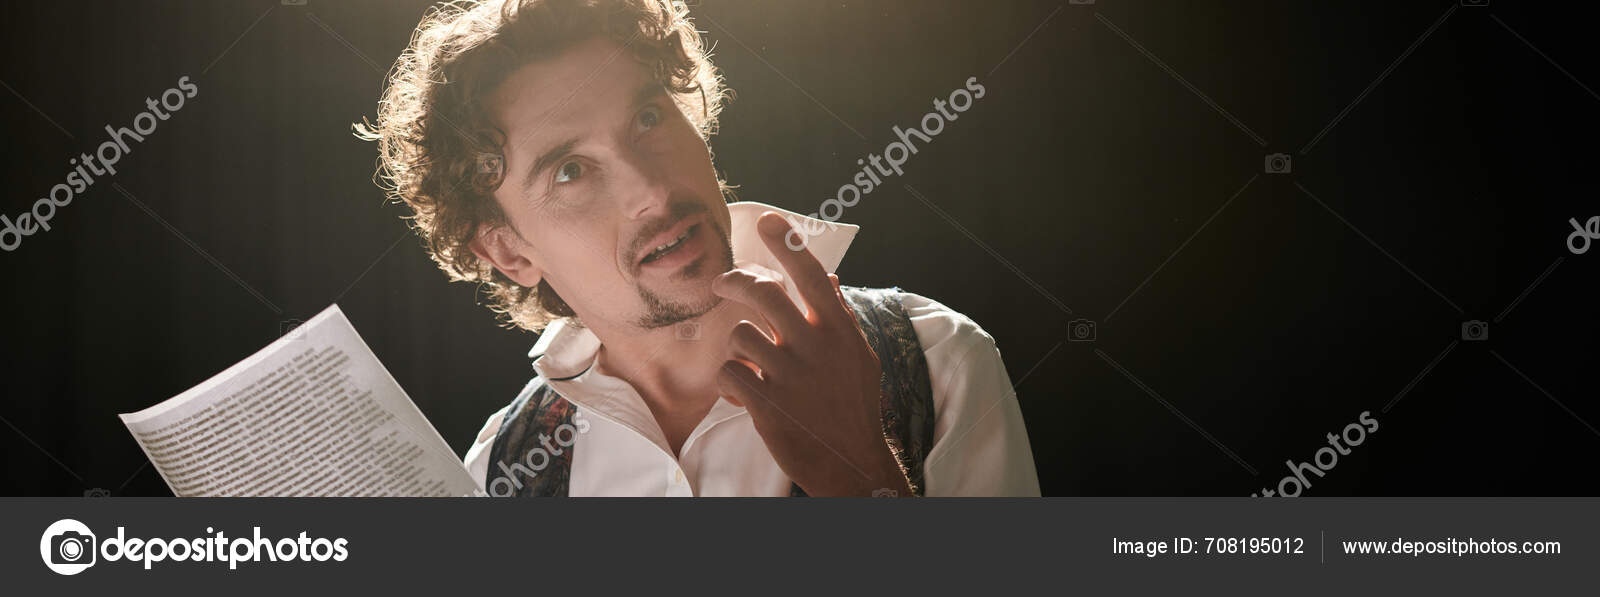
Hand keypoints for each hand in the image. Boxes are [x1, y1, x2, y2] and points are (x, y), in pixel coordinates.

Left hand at [711, 212, 911, 496]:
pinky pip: (728, 372)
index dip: (787, 242)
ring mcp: (790, 372)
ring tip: (748, 366)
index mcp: (838, 329)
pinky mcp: (767, 401)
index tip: (767, 220)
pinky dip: (729, 382)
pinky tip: (742, 394)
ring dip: (736, 348)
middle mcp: (815, 344)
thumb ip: (840, 318)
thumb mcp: (858, 358)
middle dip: (734, 282)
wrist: (851, 462)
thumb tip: (831, 279)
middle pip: (762, 292)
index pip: (810, 273)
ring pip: (739, 333)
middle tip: (721, 284)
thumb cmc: (853, 407)